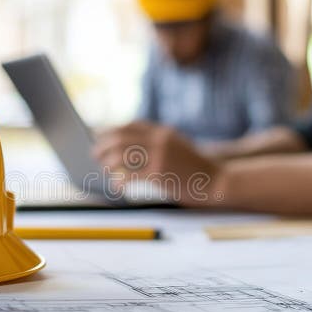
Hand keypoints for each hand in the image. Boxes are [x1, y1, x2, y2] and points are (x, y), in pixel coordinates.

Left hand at [92, 121, 222, 206]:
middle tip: (95, 153)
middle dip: (103, 145)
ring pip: (121, 154)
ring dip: (107, 161)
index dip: (112, 130)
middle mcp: (159, 140)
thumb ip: (158, 143)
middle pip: (121, 137)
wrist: (216, 180)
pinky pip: (130, 175)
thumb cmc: (196, 168)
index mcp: (163, 132)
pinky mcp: (159, 173)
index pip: (131, 125)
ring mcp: (159, 156)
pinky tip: (117, 185)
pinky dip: (119, 180)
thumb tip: (131, 148)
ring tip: (103, 168)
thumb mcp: (178, 146)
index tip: (101, 137)